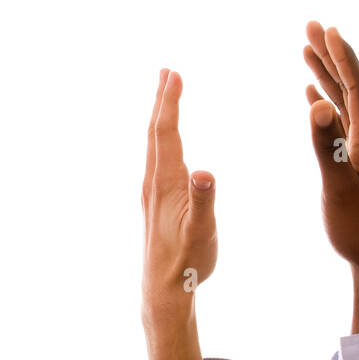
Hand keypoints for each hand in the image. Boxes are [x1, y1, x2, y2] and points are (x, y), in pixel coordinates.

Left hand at [141, 70, 215, 359]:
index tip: (173, 75)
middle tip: (167, 71)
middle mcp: (154, 182)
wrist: (163, 288)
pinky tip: (166, 140)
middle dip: (161, 100)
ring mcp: (153, 191)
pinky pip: (157, 157)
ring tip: (165, 94)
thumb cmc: (186, 262)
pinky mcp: (156, 200)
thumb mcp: (202, 233)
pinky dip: (162, 137)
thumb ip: (204, 202)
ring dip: (160, 116)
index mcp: (165, 183)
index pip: (166, 133)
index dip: (169, 103)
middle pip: (156, 132)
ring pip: (154, 144)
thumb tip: (206, 172)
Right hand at [303, 22, 358, 332]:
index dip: (342, 56)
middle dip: (332, 54)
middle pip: (353, 85)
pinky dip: (328, 101)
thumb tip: (318, 103)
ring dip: (328, 73)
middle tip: (312, 25)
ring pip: (346, 101)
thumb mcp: (339, 187)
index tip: (327, 29)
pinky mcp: (358, 162)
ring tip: (308, 50)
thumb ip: (327, 145)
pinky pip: (342, 121)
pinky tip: (316, 95)